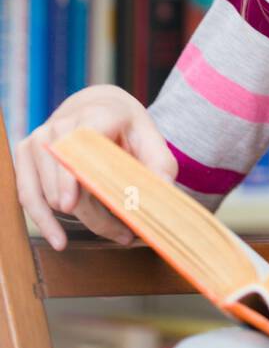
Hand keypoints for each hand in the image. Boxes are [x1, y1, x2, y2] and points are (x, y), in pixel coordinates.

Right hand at [14, 84, 178, 250]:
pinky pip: (29, 195)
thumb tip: (164, 190)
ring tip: (115, 232)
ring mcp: (39, 140)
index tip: (71, 204)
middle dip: (96, 215)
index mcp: (94, 117)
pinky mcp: (26, 154)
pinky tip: (60, 240)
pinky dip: (45, 221)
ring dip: (83, 220)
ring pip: (53, 195)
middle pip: (69, 183)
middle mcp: (60, 126)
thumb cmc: (126, 127)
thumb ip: (160, 164)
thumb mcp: (150, 138)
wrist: (97, 107)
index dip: (70, 177)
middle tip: (126, 233)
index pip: (77, 150)